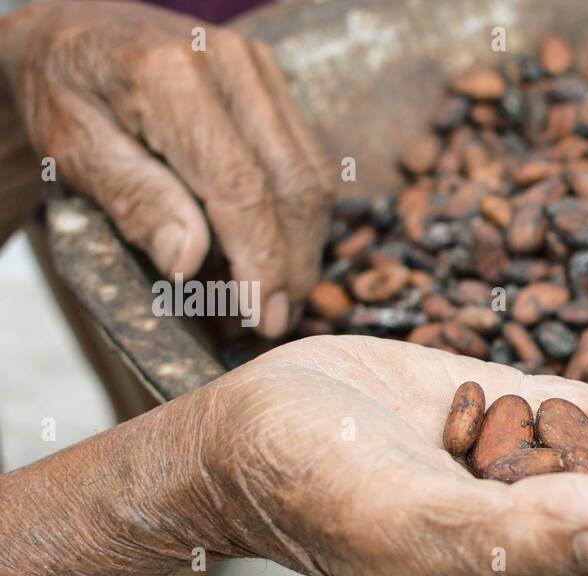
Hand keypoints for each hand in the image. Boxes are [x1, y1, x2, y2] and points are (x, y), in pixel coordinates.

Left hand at [0, 1, 334, 336]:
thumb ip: (136, 202)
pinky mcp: (273, 81)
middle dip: (292, 263)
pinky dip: (302, 214)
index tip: (263, 317)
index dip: (260, 259)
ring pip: (313, 175)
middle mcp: (228, 64)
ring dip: (305, 244)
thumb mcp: (74, 152)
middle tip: (277, 321)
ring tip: (282, 294)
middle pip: (292, 184)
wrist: (73, 34)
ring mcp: (258, 68)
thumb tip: (189, 263)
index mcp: (168, 76)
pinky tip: (280, 249)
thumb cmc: (64, 95)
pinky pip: (309, 159)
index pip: (241, 186)